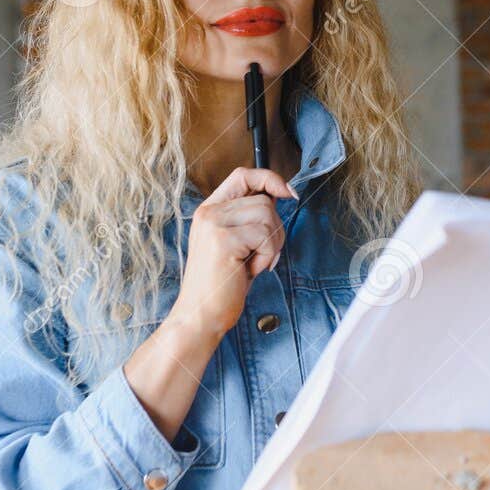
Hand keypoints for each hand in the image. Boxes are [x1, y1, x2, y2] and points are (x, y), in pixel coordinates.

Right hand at [170, 167, 296, 340]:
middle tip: (258, 255)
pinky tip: (249, 271)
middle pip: (263, 200)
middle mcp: (208, 212)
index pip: (243, 175)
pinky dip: (266, 257)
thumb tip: (279, 195)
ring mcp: (214, 224)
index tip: (289, 193)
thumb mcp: (236, 243)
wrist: (200, 315)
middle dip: (274, 229)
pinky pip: (266, 237)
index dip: (270, 179)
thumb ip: (249, 218)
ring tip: (251, 264)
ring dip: (270, 245)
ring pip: (268, 216)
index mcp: (210, 209)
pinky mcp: (224, 240)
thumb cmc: (222, 284)